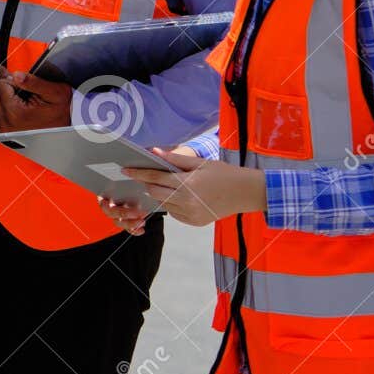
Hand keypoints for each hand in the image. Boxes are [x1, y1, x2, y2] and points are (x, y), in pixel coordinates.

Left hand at [0, 70, 72, 132]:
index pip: (0, 84)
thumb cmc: (63, 110)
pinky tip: (14, 106)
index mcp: (16, 112)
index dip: (13, 80)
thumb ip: (33, 82)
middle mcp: (6, 123)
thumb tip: (16, 75)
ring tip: (20, 99)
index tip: (26, 86)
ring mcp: (4, 129)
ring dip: (2, 97)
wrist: (68, 127)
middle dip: (6, 88)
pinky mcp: (3, 132)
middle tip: (24, 93)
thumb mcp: (55, 91)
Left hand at [119, 147, 266, 227]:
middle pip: (155, 193)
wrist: (247, 193)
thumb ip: (175, 160)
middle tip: (147, 177)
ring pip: (164, 204)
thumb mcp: (200, 163)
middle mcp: (187, 202)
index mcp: (187, 184)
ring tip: (169, 186)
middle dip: (148, 185)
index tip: (126, 169)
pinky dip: (173, 204)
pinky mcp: (195, 222)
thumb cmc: (224, 174)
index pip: (155, 178)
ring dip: (161, 195)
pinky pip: (175, 213)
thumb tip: (154, 151)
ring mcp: (191, 214)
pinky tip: (180, 196)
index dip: (138, 173)